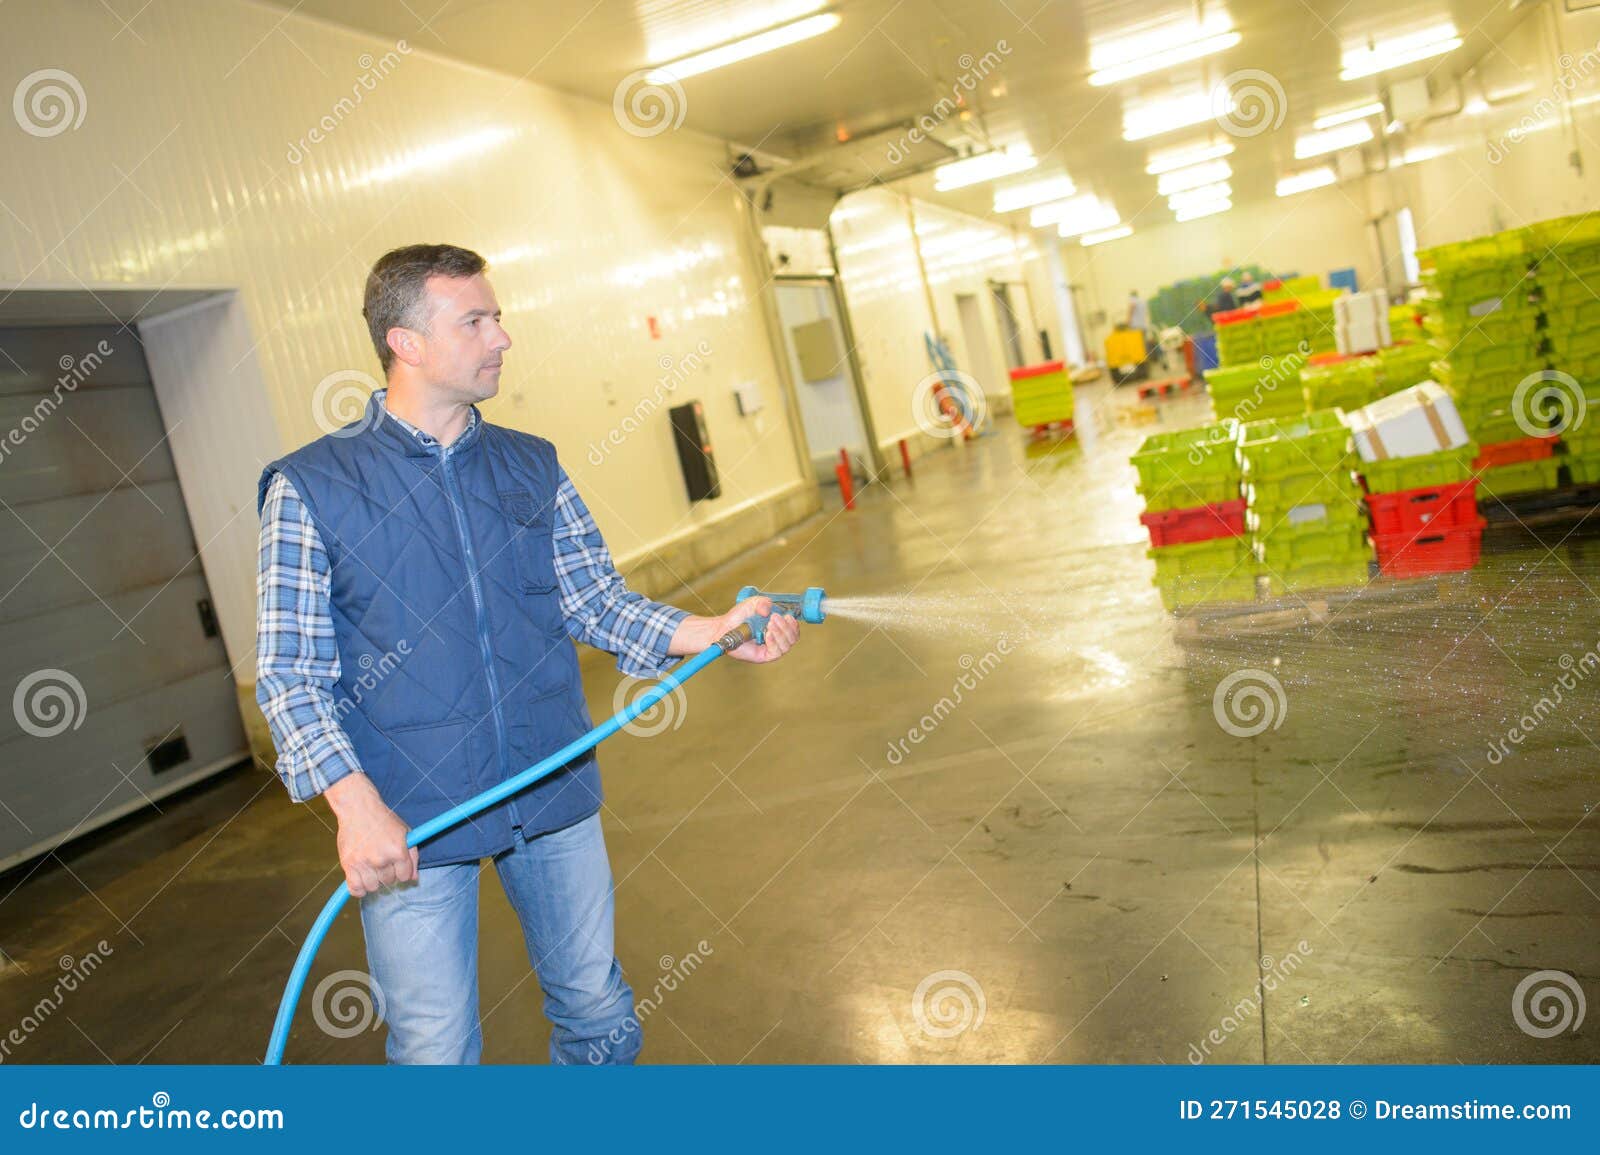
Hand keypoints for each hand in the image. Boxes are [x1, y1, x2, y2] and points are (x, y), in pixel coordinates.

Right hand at [324, 773, 418, 896]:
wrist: (358, 808)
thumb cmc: (383, 820)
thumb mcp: (405, 832)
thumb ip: (412, 856)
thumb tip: (414, 878)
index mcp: (398, 851)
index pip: (404, 876)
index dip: (402, 872)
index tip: (396, 865)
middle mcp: (381, 859)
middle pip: (389, 881)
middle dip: (388, 874)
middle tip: (382, 861)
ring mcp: (364, 863)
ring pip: (373, 887)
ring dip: (374, 881)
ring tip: (371, 868)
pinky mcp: (348, 864)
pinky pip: (355, 889)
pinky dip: (359, 890)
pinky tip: (362, 881)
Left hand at [721, 596, 799, 663]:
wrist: (725, 626)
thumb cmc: (740, 616)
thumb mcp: (754, 604)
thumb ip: (763, 603)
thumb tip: (769, 610)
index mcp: (778, 628)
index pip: (794, 630)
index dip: (794, 624)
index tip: (787, 616)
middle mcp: (777, 639)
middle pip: (793, 638)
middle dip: (786, 627)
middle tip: (774, 618)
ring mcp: (771, 648)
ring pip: (786, 646)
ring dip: (780, 634)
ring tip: (769, 625)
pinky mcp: (764, 656)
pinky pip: (776, 652)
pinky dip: (774, 642)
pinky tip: (768, 634)